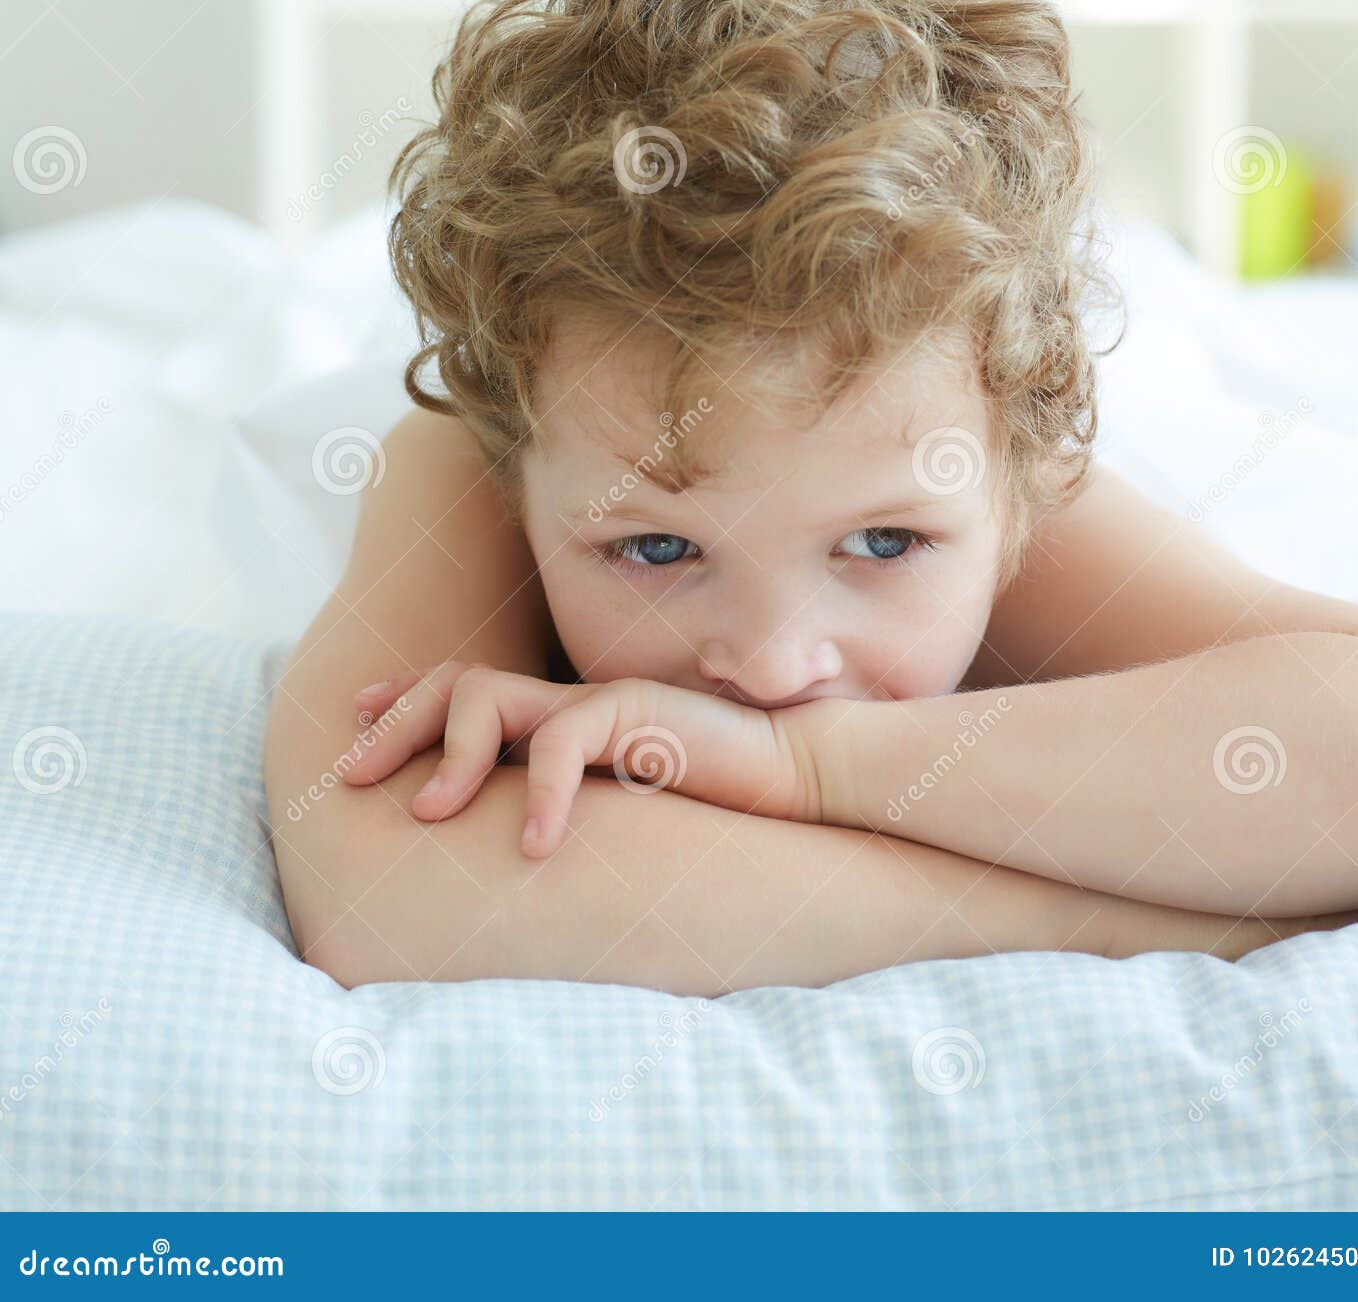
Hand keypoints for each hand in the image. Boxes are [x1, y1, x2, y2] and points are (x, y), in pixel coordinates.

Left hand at [339, 663, 828, 857]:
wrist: (792, 784)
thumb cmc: (709, 810)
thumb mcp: (617, 820)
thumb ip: (566, 825)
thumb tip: (510, 882)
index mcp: (557, 724)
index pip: (462, 695)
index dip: (402, 705)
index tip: (354, 726)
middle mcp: (566, 705)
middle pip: (454, 686)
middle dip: (395, 724)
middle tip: (354, 773)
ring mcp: (596, 704)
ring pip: (488, 698)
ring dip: (448, 756)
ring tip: (426, 815)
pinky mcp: (633, 715)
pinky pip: (563, 743)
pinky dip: (540, 794)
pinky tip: (535, 848)